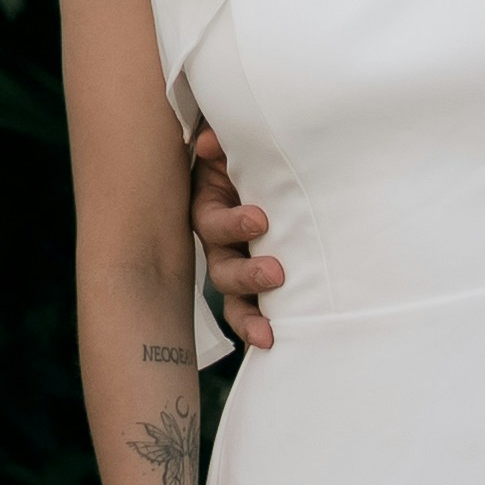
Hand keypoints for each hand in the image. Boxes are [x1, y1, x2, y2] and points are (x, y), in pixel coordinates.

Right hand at [188, 115, 278, 349]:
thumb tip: (209, 144)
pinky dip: (257, 328)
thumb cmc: (247, 155)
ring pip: (235, 299)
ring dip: (251, 313)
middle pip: (223, 268)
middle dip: (247, 274)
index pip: (213, 223)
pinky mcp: (259, 284)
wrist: (271, 166)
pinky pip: (254, 312)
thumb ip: (220, 140)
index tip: (259, 219)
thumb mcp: (232, 144)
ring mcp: (240, 264)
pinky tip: (271, 344)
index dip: (232, 224)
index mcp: (211, 207)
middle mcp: (221, 243)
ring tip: (269, 329)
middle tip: (276, 273)